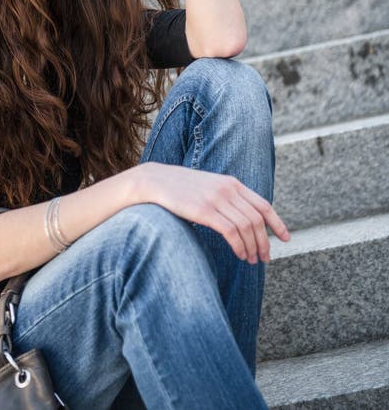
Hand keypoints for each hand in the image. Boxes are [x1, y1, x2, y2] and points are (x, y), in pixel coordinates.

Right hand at [135, 162, 289, 263]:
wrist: (156, 180)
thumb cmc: (182, 188)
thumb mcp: (210, 187)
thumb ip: (227, 197)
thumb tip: (244, 218)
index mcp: (232, 183)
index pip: (263, 205)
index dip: (277, 223)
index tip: (285, 238)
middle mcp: (228, 189)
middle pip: (257, 220)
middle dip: (265, 242)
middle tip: (265, 258)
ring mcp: (216, 199)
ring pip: (246, 227)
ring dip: (252, 248)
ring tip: (251, 260)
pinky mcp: (205, 211)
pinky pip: (231, 232)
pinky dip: (240, 246)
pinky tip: (240, 255)